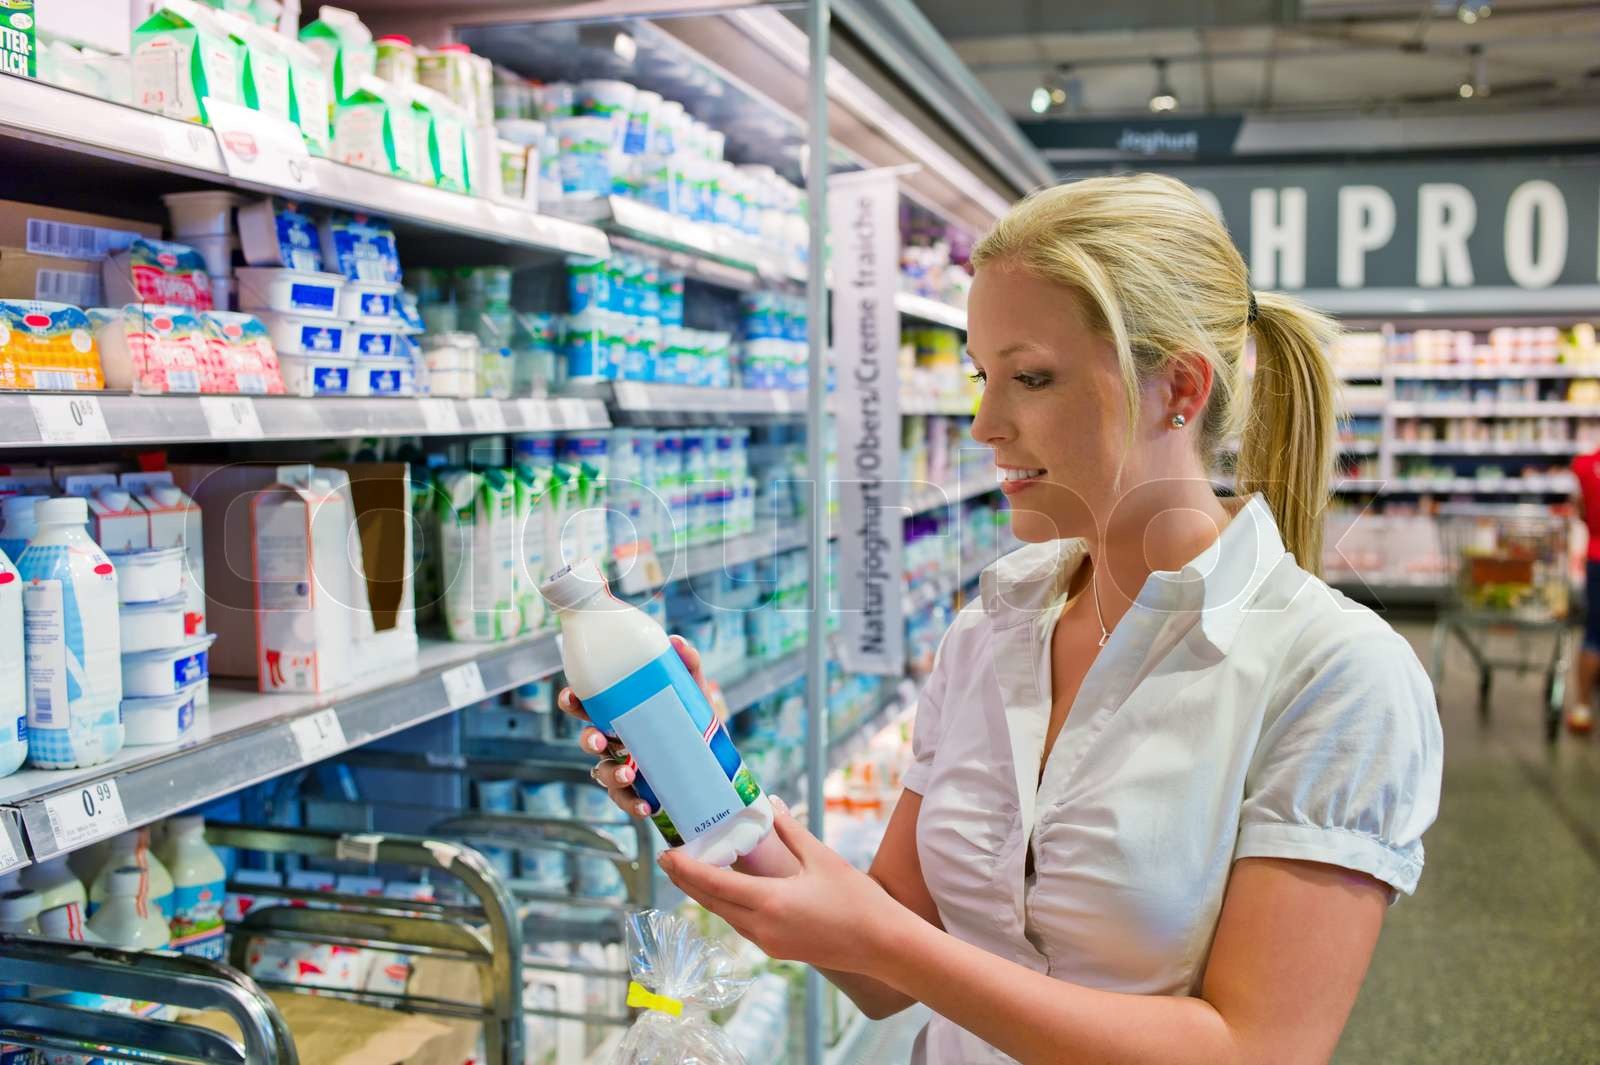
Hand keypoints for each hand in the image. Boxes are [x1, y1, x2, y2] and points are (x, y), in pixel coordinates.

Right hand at [557, 634, 710, 819]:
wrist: (719, 766)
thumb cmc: (696, 724)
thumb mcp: (693, 693)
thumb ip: (688, 665)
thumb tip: (676, 641)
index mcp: (622, 713)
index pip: (589, 706)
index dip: (572, 701)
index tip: (571, 696)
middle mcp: (618, 741)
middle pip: (588, 740)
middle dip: (587, 739)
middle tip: (598, 740)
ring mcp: (626, 767)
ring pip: (602, 773)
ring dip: (611, 774)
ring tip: (630, 773)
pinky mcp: (639, 792)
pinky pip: (625, 801)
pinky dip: (631, 804)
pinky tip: (646, 805)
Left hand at [657, 798, 902, 975]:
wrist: (882, 945)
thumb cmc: (857, 900)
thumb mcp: (821, 858)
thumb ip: (790, 831)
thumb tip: (770, 804)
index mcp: (769, 902)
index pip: (713, 884)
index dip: (686, 868)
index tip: (667, 852)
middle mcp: (761, 927)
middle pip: (711, 902)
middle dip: (686, 880)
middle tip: (668, 857)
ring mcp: (768, 943)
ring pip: (724, 915)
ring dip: (706, 893)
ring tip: (692, 869)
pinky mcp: (777, 949)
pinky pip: (741, 924)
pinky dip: (727, 904)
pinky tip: (727, 890)